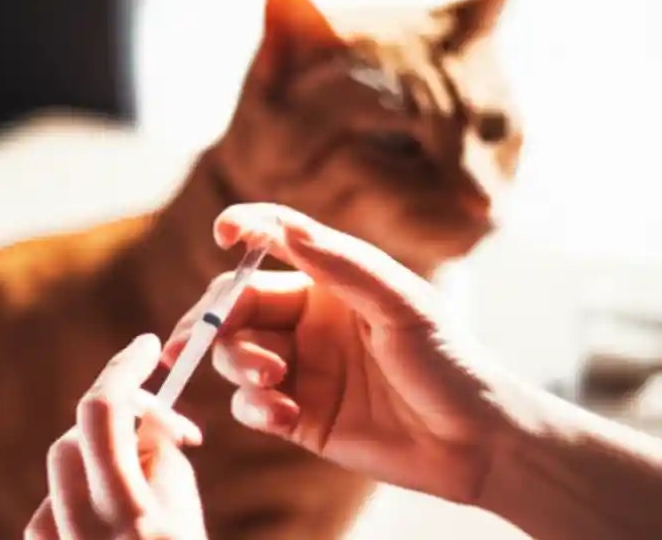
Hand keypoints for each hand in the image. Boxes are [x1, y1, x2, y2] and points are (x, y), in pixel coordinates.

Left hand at [26, 335, 208, 539]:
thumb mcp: (184, 504)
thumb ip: (156, 448)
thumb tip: (136, 412)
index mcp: (131, 514)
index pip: (103, 412)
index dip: (122, 369)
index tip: (145, 347)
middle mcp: (84, 529)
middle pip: (71, 440)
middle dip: (110, 427)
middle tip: (153, 431)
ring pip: (58, 474)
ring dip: (95, 464)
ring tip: (138, 488)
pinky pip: (48, 507)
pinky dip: (77, 497)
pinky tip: (105, 517)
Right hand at [165, 203, 511, 503]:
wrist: (476, 445)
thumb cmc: (449, 362)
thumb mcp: (401, 302)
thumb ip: (339, 263)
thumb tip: (280, 226)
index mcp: (328, 283)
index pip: (271, 247)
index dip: (243, 232)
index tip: (223, 234)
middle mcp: (305, 322)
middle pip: (234, 308)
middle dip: (213, 321)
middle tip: (195, 342)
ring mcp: (298, 370)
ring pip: (233, 356)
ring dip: (238, 365)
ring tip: (272, 382)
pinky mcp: (295, 417)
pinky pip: (248, 404)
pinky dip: (253, 407)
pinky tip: (282, 417)